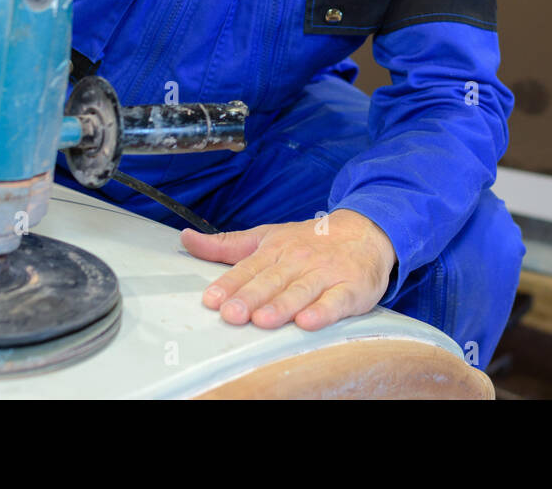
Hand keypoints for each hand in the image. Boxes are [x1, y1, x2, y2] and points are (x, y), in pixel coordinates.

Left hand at [181, 209, 395, 330]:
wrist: (366, 230)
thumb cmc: (311, 240)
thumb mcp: (267, 236)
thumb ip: (226, 244)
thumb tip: (186, 238)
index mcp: (276, 249)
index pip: (249, 268)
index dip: (230, 284)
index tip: (212, 299)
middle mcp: (298, 261)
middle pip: (271, 282)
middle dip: (250, 298)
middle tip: (230, 314)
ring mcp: (325, 274)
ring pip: (300, 292)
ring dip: (281, 306)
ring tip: (262, 320)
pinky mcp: (351, 289)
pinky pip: (336, 302)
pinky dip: (322, 312)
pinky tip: (308, 321)